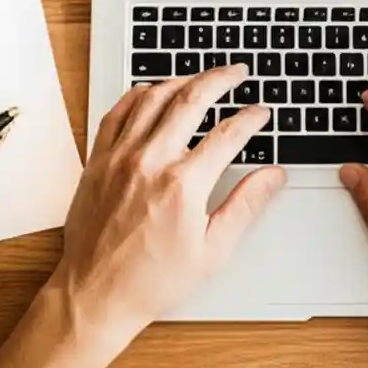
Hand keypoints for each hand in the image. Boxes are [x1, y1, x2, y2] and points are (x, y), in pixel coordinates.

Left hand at [0, 64, 285, 367]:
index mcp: (182, 185)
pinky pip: (117, 112)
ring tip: (200, 77)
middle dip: (219, 79)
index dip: (251, 117)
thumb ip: (246, 205)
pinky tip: (152, 91)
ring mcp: (119, 158)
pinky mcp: (98, 161)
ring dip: (181, 80)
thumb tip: (272, 177)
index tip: (261, 113)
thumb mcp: (213, 250)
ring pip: (152, 98)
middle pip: (190, 100)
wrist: (95, 294)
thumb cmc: (150, 280)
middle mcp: (149, 162)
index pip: (227, 134)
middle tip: (236, 72)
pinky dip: (138, 95)